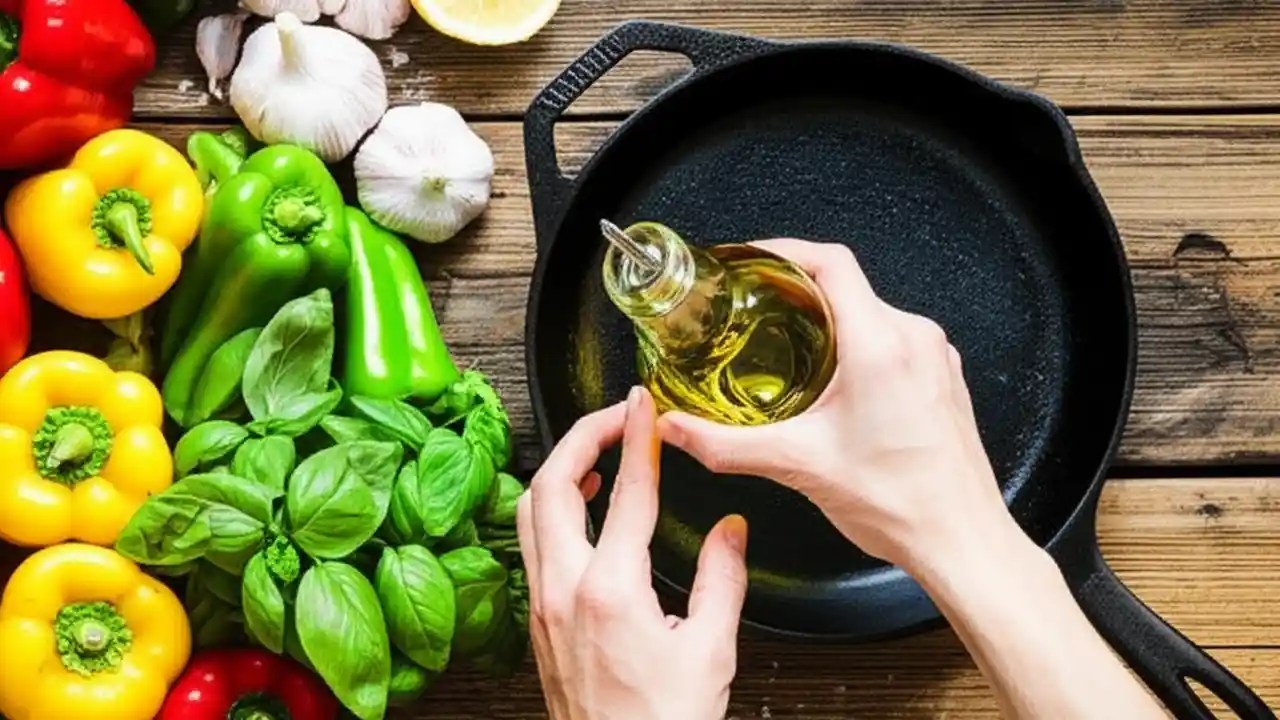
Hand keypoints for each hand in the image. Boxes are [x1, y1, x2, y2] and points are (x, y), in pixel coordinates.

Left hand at [518, 387, 748, 719]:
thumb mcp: (712, 652)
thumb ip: (723, 580)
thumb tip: (731, 529)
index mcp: (610, 591)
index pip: (625, 493)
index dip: (637, 438)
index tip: (643, 404)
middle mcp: (563, 592)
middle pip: (549, 485)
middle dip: (580, 437)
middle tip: (614, 417)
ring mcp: (542, 607)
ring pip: (529, 513)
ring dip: (557, 471)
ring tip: (592, 454)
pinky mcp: (538, 624)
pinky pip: (532, 545)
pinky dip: (550, 510)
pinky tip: (577, 513)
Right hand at [659, 239, 1016, 575]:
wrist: (962, 541)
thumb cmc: (902, 505)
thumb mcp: (798, 466)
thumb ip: (725, 445)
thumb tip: (678, 429)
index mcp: (880, 347)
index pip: (830, 263)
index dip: (783, 250)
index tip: (751, 260)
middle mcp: (915, 341)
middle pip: (847, 286)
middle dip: (796, 291)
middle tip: (755, 306)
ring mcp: (934, 358)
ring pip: (871, 313)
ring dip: (829, 320)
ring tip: (788, 343)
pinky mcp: (941, 379)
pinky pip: (894, 340)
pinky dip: (858, 345)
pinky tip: (833, 379)